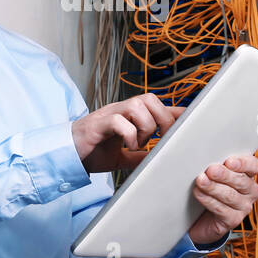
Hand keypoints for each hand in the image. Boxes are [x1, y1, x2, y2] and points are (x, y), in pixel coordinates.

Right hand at [71, 93, 185, 172]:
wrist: (66, 155)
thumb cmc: (91, 151)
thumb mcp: (120, 156)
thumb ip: (138, 155)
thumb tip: (158, 159)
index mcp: (127, 115)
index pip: (156, 105)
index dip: (175, 111)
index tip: (191, 121)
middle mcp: (120, 110)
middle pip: (149, 98)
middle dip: (162, 118)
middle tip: (161, 138)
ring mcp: (109, 114)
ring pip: (137, 105)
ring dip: (145, 126)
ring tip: (140, 143)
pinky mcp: (98, 124)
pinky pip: (119, 121)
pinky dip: (129, 134)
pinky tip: (128, 147)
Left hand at [188, 154, 257, 247]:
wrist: (200, 218)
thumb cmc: (208, 189)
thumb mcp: (213, 173)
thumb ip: (216, 164)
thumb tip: (206, 155)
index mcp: (248, 175)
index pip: (253, 166)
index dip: (243, 163)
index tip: (229, 161)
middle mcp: (250, 191)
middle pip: (241, 181)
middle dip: (224, 175)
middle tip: (210, 170)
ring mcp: (244, 207)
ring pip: (230, 195)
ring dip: (213, 187)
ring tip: (200, 180)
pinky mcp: (233, 220)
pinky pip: (221, 209)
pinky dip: (208, 200)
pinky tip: (199, 193)